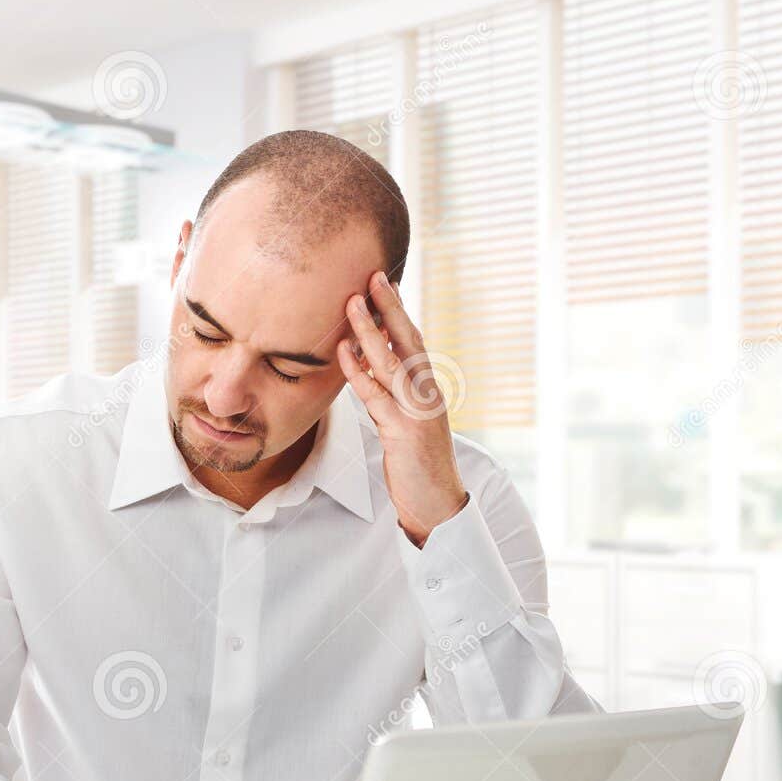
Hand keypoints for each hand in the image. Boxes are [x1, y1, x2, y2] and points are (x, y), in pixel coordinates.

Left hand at [337, 271, 467, 546]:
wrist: (437, 504)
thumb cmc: (418, 466)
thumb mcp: (407, 424)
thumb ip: (393, 395)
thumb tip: (372, 367)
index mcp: (428, 390)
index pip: (413, 342)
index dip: (398, 312)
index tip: (383, 283)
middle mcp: (426, 395)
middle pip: (407, 342)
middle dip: (390, 307)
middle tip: (372, 275)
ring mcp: (417, 413)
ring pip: (391, 363)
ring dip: (370, 331)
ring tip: (351, 303)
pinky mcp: (403, 433)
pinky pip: (376, 397)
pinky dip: (359, 372)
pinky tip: (344, 353)